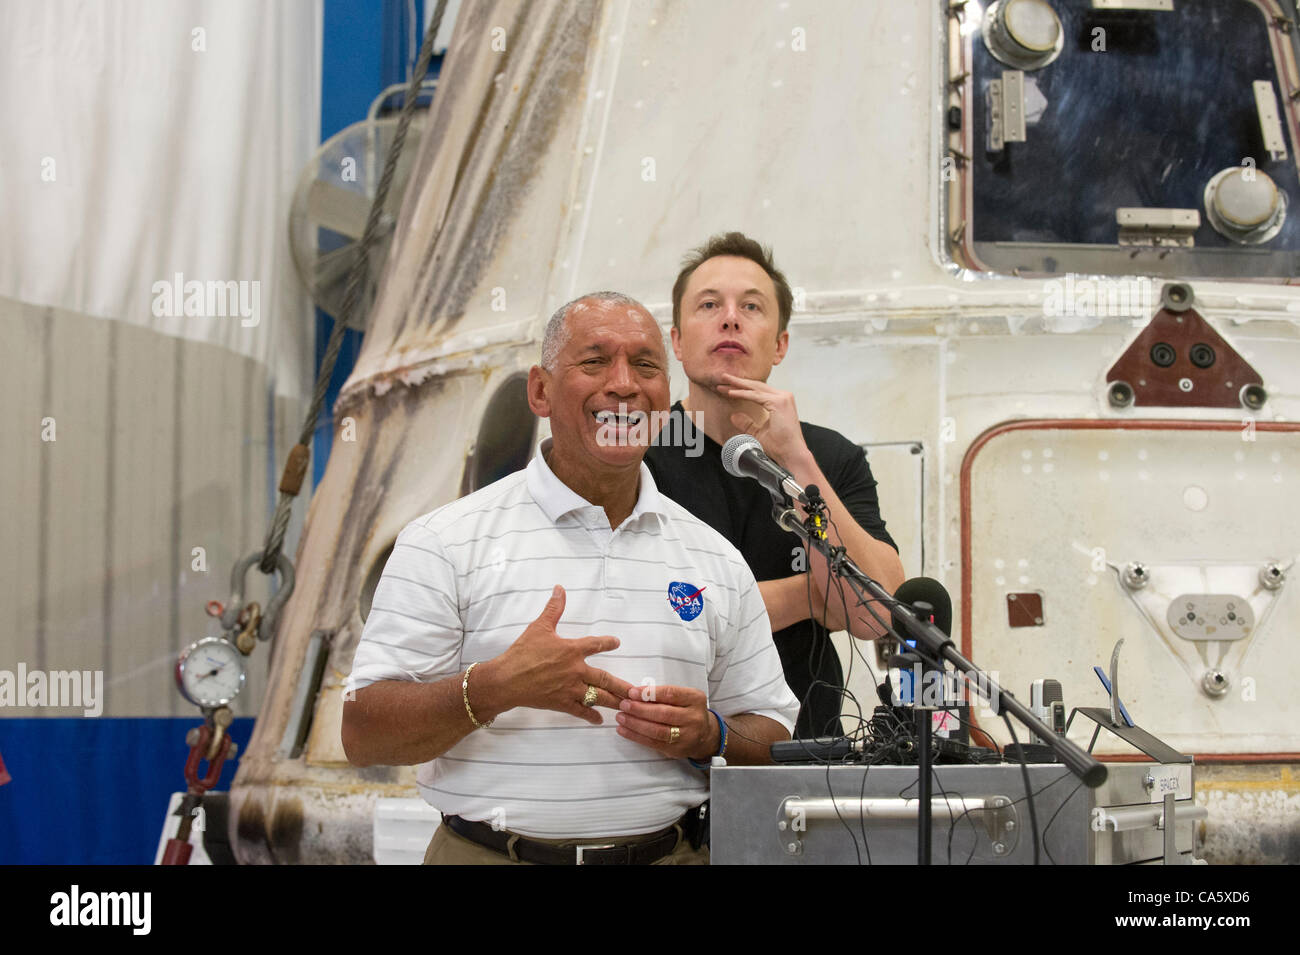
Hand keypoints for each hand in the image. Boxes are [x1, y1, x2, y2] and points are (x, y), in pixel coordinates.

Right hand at [496, 586, 633, 723]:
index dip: (607, 643)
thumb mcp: (539, 627)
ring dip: (614, 702)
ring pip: (598, 697)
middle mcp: (576, 671)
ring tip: (627, 707)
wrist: (507, 680)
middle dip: (622, 685)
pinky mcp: (561, 703)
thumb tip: (560, 589)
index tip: (617, 642)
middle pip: (604, 678)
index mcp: (572, 650)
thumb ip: (553, 609)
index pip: (595, 644)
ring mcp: (570, 689)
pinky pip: (580, 711)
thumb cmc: (522, 652)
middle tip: (637, 692)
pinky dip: (590, 716)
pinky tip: (599, 720)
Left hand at [615, 683, 718, 759]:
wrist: (705, 735)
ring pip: (657, 730)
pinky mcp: (676, 750)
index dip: (650, 693)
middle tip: (624, 704)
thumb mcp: (683, 697)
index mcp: (695, 699)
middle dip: (640, 709)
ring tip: (621, 717)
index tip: (633, 692)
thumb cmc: (688, 711)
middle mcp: (693, 718)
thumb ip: (664, 694)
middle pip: (663, 713)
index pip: (671, 694)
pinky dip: (636, 736)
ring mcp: (686, 736)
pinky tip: (624, 730)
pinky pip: (653, 743)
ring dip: (635, 724)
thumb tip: (636, 693)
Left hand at [716, 374, 809, 467]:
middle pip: (756, 386)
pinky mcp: (779, 402)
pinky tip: (730, 393)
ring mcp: (783, 398)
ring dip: (738, 384)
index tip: (726, 388)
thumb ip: (746, 423)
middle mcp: (784, 397)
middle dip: (738, 382)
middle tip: (723, 377)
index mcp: (781, 402)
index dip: (742, 388)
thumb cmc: (780, 446)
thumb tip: (733, 416)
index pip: (758, 391)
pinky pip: (756, 396)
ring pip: (755, 388)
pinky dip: (742, 394)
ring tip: (723, 381)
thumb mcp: (758, 433)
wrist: (791, 454)